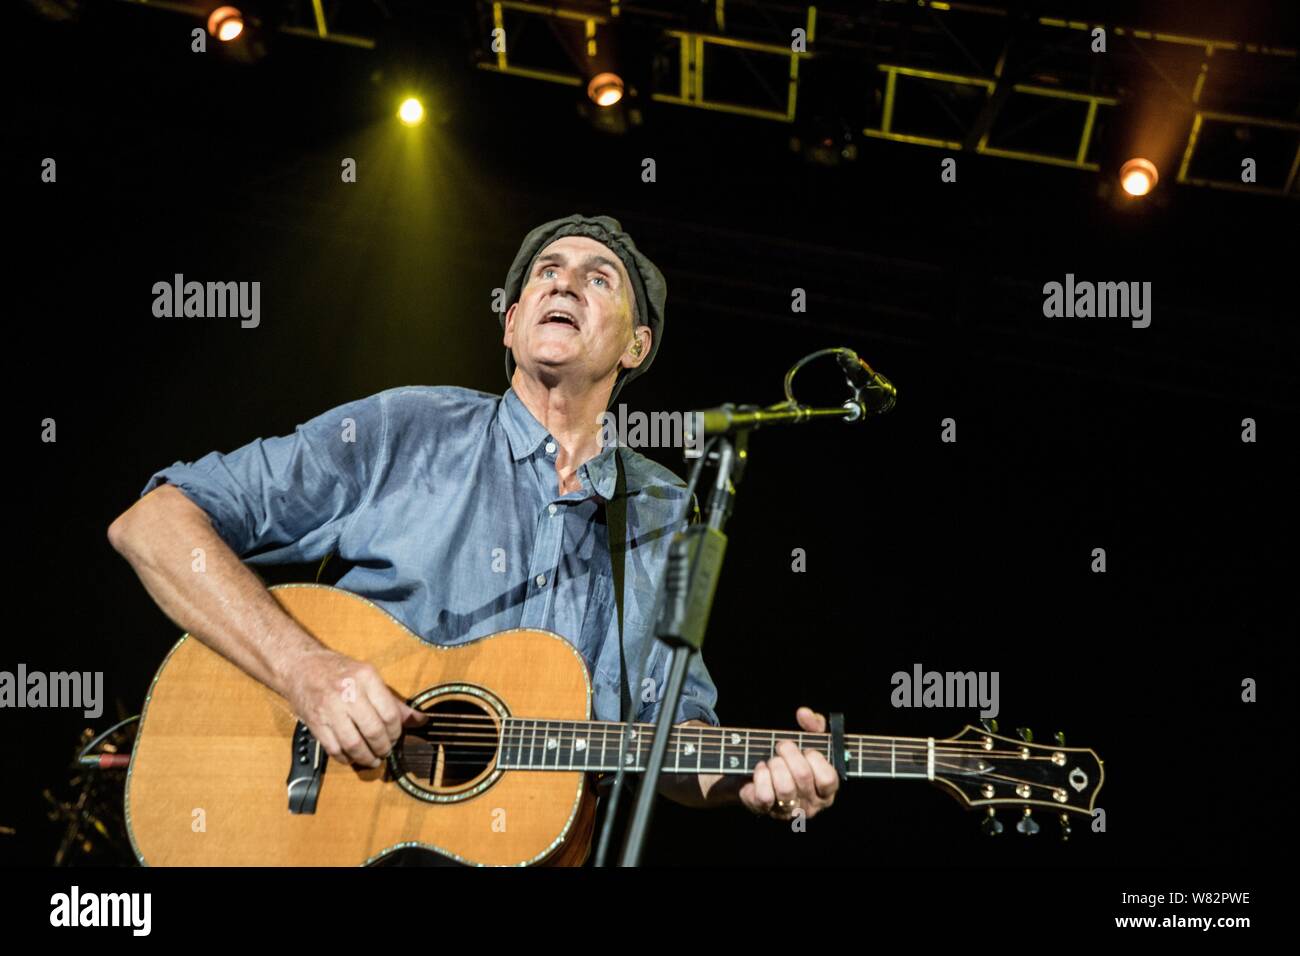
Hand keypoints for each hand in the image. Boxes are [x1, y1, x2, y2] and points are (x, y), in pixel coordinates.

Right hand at [285, 648, 426, 767]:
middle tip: (385, 750)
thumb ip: (394, 702)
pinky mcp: (315, 722)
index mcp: (366, 677)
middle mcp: (348, 692)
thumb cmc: (339, 672)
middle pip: (373, 730)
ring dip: (367, 757)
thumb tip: (421, 720)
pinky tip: (353, 757)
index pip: (389, 713)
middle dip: (383, 747)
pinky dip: (346, 758)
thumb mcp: (369, 678)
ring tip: (372, 759)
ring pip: (354, 744)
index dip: (397, 731)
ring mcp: (329, 709)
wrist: (301, 666)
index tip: (396, 737)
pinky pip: (334, 749)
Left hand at [739, 707, 838, 820]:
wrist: (756, 772)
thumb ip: (813, 725)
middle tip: (781, 746)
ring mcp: (788, 810)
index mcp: (825, 791)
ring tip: (772, 759)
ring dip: (776, 765)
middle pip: (803, 777)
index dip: (816, 759)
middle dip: (789, 753)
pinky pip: (765, 796)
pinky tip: (761, 768)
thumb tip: (804, 713)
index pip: (828, 779)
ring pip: (785, 788)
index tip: (806, 749)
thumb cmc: (790, 758)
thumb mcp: (807, 740)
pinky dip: (761, 776)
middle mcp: (810, 805)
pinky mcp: (766, 810)